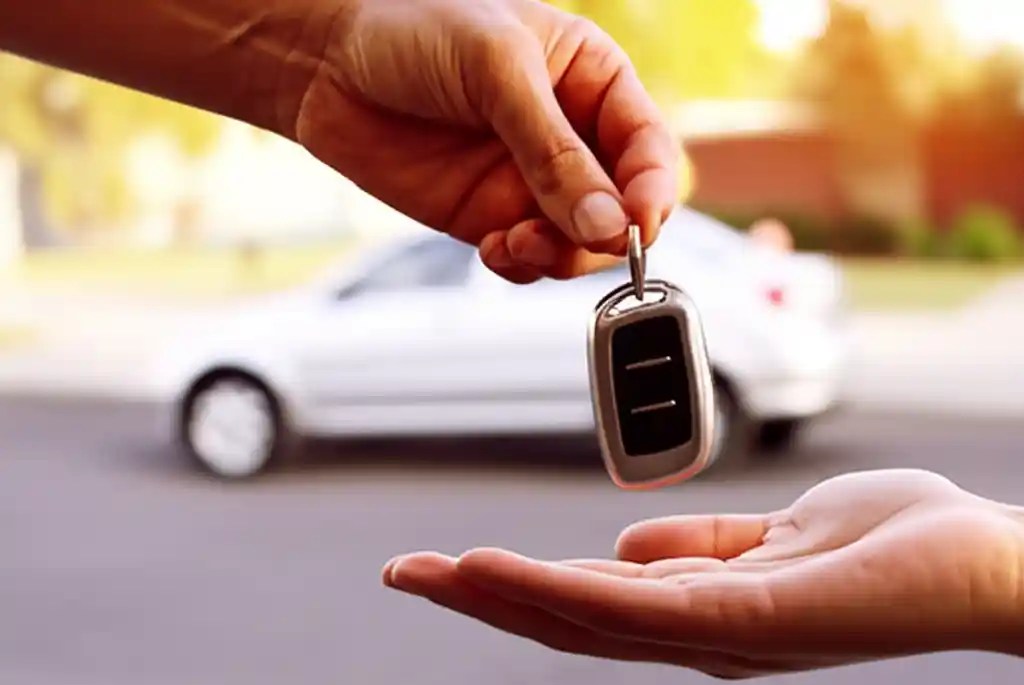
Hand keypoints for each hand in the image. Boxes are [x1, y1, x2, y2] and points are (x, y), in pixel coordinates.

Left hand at [296, 0, 677, 282]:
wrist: (322, 62)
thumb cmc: (411, 29)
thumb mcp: (496, 71)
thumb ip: (554, 151)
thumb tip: (606, 224)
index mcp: (593, 81)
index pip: (649, 148)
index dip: (653, 191)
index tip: (638, 224)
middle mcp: (571, 135)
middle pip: (623, 207)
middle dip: (605, 233)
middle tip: (577, 238)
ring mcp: (531, 181)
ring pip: (581, 244)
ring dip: (561, 256)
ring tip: (519, 242)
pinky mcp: (490, 216)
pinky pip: (531, 259)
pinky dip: (523, 266)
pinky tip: (495, 249)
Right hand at [383, 470, 1023, 678]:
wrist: (992, 564)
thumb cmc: (897, 544)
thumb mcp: (779, 535)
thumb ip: (705, 546)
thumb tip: (624, 545)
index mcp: (709, 611)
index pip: (595, 603)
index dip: (519, 587)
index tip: (450, 565)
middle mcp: (707, 637)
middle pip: (576, 621)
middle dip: (487, 600)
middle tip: (405, 574)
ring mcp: (728, 636)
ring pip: (591, 622)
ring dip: (504, 598)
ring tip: (432, 573)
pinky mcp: (757, 621)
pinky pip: (643, 607)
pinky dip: (564, 590)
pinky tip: (508, 570)